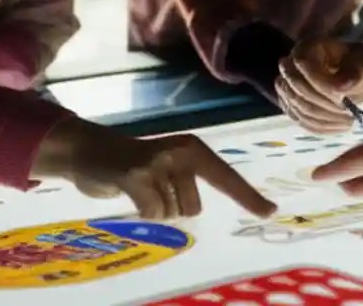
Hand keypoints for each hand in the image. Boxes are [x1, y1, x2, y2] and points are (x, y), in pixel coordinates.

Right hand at [32, 118, 276, 220]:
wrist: (90, 149)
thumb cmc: (135, 165)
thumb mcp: (169, 168)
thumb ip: (188, 185)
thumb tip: (198, 212)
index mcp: (194, 150)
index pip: (227, 178)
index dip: (249, 197)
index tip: (272, 211)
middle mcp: (182, 152)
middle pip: (193, 208)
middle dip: (172, 207)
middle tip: (151, 188)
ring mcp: (159, 162)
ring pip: (171, 213)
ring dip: (153, 208)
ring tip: (138, 187)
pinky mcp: (136, 175)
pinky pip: (151, 212)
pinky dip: (140, 210)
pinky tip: (127, 191)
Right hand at [276, 39, 362, 133]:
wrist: (356, 76)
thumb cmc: (361, 67)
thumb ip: (355, 73)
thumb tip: (341, 87)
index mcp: (309, 47)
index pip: (302, 64)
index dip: (322, 84)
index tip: (346, 98)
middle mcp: (292, 65)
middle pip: (297, 90)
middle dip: (325, 105)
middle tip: (350, 113)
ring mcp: (288, 86)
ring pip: (297, 108)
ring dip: (325, 119)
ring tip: (349, 121)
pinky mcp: (291, 105)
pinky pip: (300, 121)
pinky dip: (321, 128)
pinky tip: (340, 127)